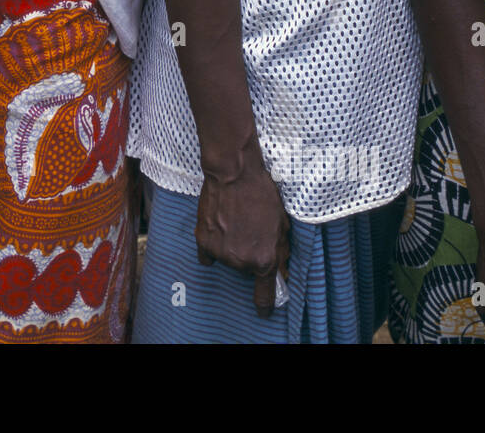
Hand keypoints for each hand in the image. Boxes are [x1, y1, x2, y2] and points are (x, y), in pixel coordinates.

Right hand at [195, 163, 290, 315]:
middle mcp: (240, 261)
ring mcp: (219, 252)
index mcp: (264, 259)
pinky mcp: (202, 240)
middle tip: (252, 231)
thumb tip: (280, 269)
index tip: (264, 311)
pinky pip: (207, 255)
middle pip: (245, 270)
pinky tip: (219, 229)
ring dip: (231, 248)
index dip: (264, 305)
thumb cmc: (262, 194)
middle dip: (250, 256)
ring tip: (236, 221)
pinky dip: (213, 247)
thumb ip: (281, 251)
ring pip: (227, 260)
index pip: (263, 295)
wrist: (233, 174)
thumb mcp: (281, 224)